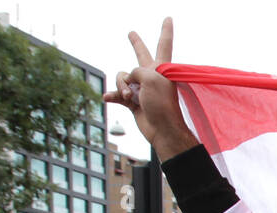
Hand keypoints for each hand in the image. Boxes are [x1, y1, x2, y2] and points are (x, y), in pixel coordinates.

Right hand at [103, 18, 201, 160]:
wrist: (162, 130)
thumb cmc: (162, 103)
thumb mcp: (150, 78)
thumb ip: (136, 71)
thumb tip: (127, 81)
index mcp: (161, 67)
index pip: (164, 43)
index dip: (166, 30)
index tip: (168, 18)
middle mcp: (151, 76)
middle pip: (141, 54)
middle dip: (136, 43)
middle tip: (131, 33)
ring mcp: (141, 88)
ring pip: (122, 76)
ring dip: (121, 85)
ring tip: (129, 96)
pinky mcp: (133, 102)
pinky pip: (117, 94)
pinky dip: (113, 95)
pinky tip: (107, 98)